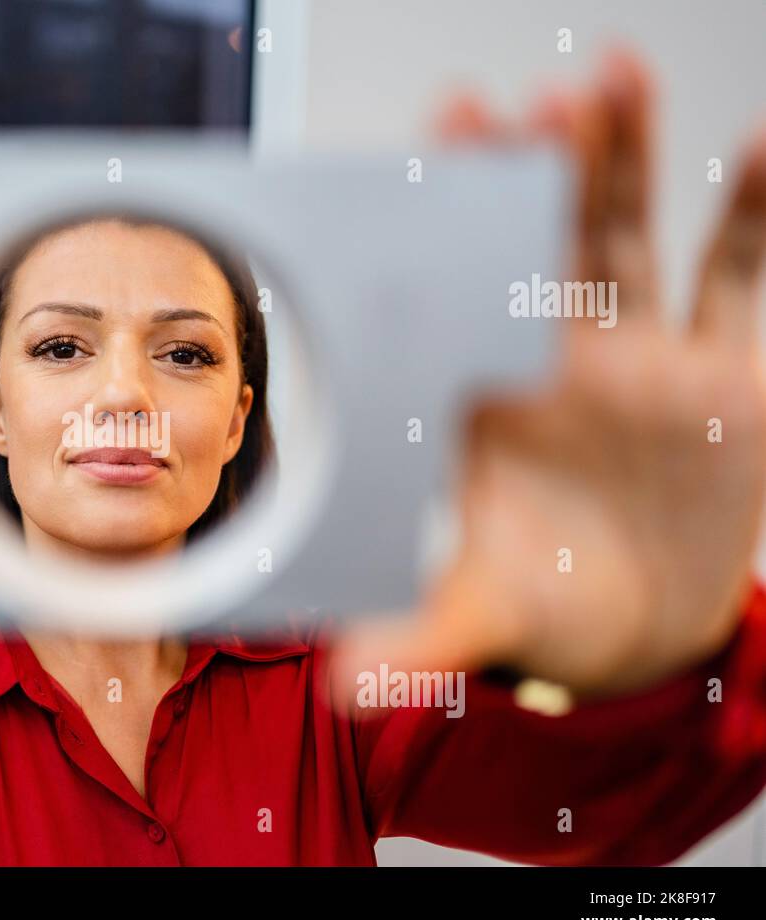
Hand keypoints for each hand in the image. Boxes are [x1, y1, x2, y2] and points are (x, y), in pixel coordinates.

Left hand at [333, 49, 765, 699]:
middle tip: (527, 102)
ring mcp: (644, 355)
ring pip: (630, 239)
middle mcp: (558, 357)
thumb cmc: (546, 597)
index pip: (461, 291)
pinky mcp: (726, 372)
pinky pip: (740, 282)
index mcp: (488, 395)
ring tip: (613, 82)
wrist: (637, 625)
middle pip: (541, 243)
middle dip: (537, 170)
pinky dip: (753, 218)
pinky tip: (758, 151)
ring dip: (626, 162)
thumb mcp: (482, 613)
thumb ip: (418, 640)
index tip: (442, 142)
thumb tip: (344, 688)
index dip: (454, 219)